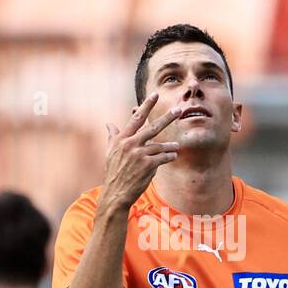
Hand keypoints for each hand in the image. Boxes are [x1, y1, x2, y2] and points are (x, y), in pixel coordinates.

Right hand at [99, 93, 180, 210]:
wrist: (116, 192)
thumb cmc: (113, 171)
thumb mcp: (110, 152)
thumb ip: (112, 136)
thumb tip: (109, 124)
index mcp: (122, 139)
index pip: (136, 118)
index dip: (146, 105)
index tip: (155, 94)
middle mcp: (131, 144)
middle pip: (152, 127)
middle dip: (167, 117)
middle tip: (179, 110)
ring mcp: (139, 155)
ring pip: (160, 145)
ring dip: (170, 145)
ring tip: (177, 145)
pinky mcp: (148, 166)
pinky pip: (163, 158)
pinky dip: (169, 156)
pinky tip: (174, 156)